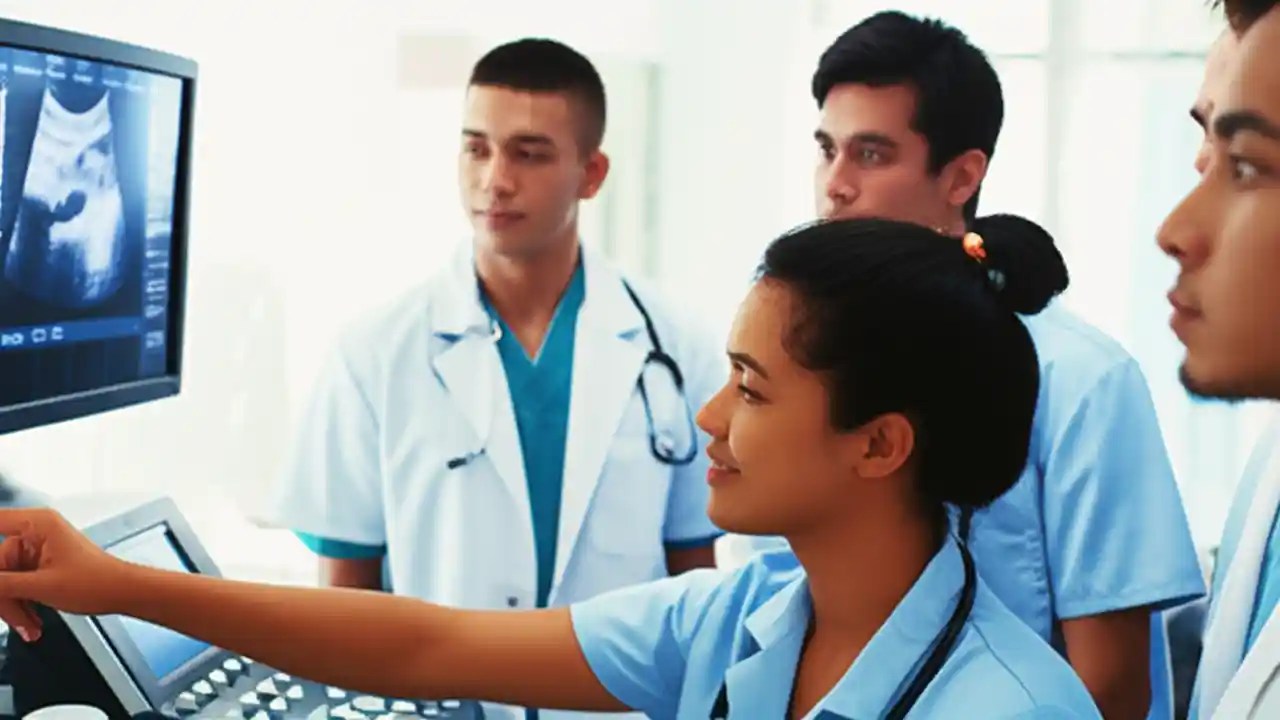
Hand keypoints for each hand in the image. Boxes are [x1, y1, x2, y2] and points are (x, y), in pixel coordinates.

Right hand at [0, 508, 130, 641]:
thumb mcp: (40, 586)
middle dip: (5, 597)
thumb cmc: (97, 582)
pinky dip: (22, 605)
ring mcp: (38, 549)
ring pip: (5, 580)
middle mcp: (36, 531)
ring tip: (29, 627)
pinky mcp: (41, 565)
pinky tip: (32, 623)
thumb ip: (1, 584)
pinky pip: (17, 584)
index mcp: (37, 524)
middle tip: (15, 620)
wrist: (123, 593)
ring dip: (14, 607)